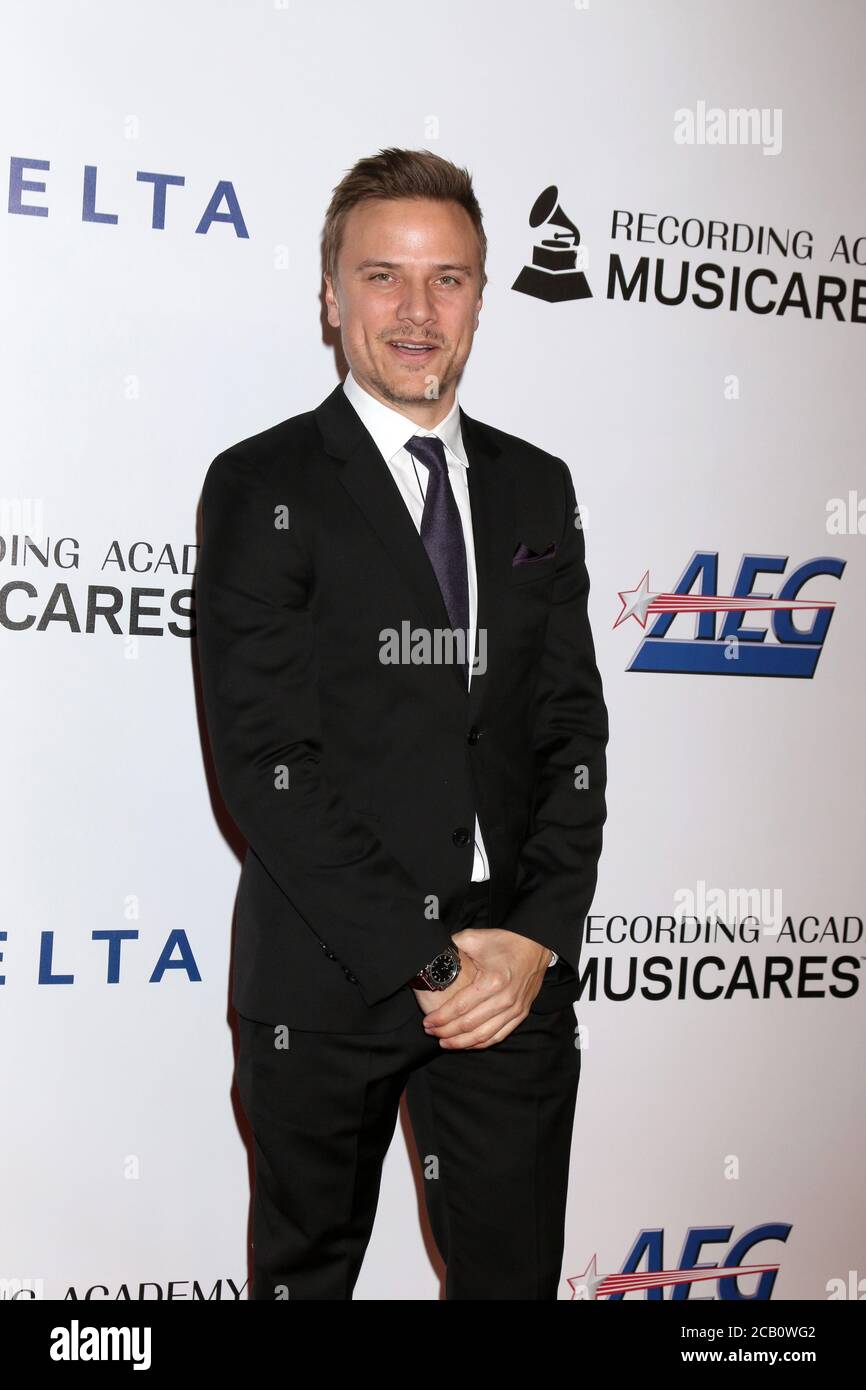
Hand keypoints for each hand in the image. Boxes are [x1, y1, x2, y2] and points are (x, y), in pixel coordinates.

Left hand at [418, 928, 550, 1049]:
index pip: (460, 1007)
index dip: (441, 1017)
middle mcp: (505, 998)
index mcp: (492, 981)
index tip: (427, 1022)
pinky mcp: (521, 1013)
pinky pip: (499, 1035)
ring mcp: (515, 1008)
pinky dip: (481, 1043)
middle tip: (430, 1031)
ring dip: (461, 1042)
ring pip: (484, 1035)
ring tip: (444, 1042)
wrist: (535, 944)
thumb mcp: (474, 938)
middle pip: (469, 1024)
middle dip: (446, 1031)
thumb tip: (431, 957)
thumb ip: (451, 947)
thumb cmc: (504, 941)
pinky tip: (467, 1044)